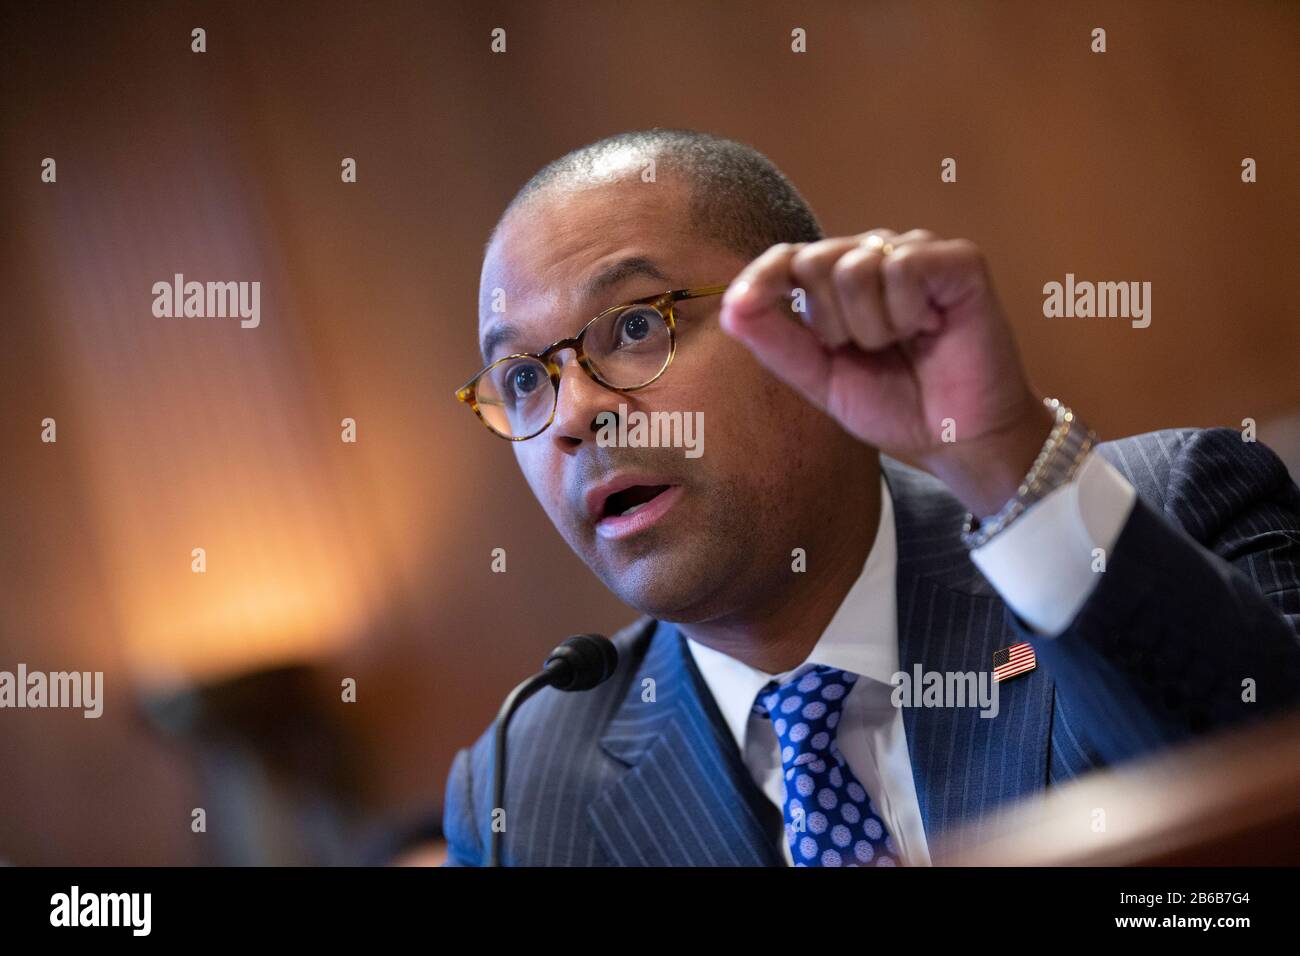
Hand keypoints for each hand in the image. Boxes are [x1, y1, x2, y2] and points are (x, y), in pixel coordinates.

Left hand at [718, 229, 1054, 515]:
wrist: (958, 440)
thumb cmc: (895, 407)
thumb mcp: (820, 380)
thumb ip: (775, 343)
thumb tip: (731, 306)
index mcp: (838, 283)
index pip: (787, 258)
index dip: (762, 278)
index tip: (743, 306)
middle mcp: (875, 257)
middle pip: (815, 260)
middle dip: (832, 323)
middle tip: (869, 351)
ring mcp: (916, 253)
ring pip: (855, 266)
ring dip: (871, 326)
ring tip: (903, 343)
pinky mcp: (958, 260)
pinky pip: (902, 266)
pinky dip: (906, 312)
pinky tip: (929, 329)